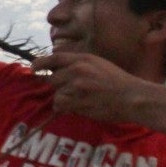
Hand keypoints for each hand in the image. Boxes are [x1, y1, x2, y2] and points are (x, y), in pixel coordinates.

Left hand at [29, 51, 146, 122]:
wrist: (132, 97)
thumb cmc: (118, 81)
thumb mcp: (98, 63)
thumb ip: (79, 64)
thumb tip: (58, 68)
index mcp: (83, 59)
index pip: (55, 58)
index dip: (41, 63)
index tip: (33, 68)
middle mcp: (77, 71)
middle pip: (53, 79)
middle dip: (59, 86)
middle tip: (73, 90)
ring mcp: (77, 87)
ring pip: (57, 94)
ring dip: (63, 98)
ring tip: (79, 99)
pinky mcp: (78, 102)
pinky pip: (61, 105)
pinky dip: (65, 108)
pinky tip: (77, 107)